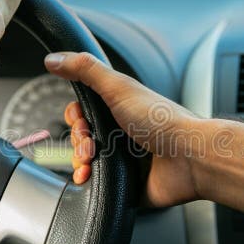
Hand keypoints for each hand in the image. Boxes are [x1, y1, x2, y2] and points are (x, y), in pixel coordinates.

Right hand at [46, 52, 202, 206]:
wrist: (189, 159)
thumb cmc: (161, 122)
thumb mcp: (119, 88)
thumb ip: (86, 70)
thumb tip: (53, 59)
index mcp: (121, 107)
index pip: (84, 110)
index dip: (76, 116)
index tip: (80, 119)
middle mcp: (122, 131)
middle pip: (82, 136)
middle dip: (78, 141)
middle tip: (90, 144)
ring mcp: (125, 158)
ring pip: (86, 160)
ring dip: (79, 161)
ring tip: (90, 164)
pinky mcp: (126, 182)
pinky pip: (97, 184)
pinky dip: (86, 181)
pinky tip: (88, 178)